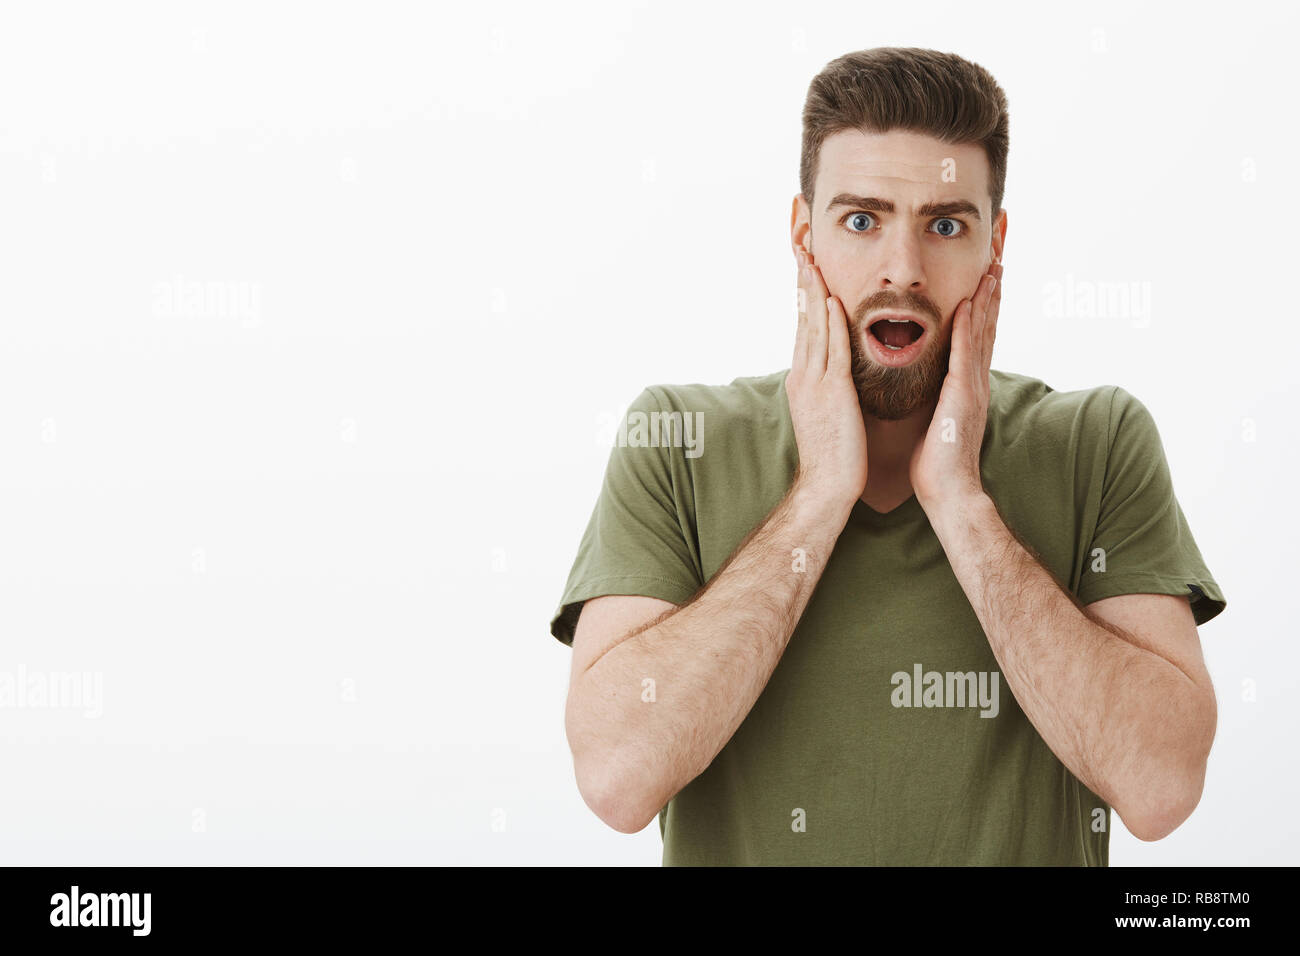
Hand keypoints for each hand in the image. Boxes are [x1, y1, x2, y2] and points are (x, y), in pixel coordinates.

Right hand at [787, 248, 868, 518]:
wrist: (826, 486)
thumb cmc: (833, 454)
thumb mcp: (827, 411)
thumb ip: (829, 385)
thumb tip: (834, 368)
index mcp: (804, 377)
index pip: (804, 325)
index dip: (805, 294)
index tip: (807, 265)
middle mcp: (804, 374)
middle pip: (803, 318)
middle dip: (803, 281)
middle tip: (802, 246)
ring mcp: (815, 382)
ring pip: (813, 327)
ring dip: (814, 291)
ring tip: (811, 258)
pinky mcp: (832, 393)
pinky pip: (831, 350)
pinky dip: (830, 323)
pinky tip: (832, 300)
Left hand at [909, 259, 1002, 513]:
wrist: (948, 491)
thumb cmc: (937, 460)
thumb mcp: (937, 415)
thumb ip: (941, 393)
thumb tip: (934, 379)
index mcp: (968, 382)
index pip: (979, 331)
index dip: (985, 299)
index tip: (989, 268)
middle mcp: (976, 378)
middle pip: (989, 322)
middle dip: (994, 286)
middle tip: (1001, 250)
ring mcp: (972, 386)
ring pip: (983, 331)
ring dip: (988, 296)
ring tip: (993, 263)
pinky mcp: (963, 396)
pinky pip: (965, 355)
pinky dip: (969, 327)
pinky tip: (970, 302)